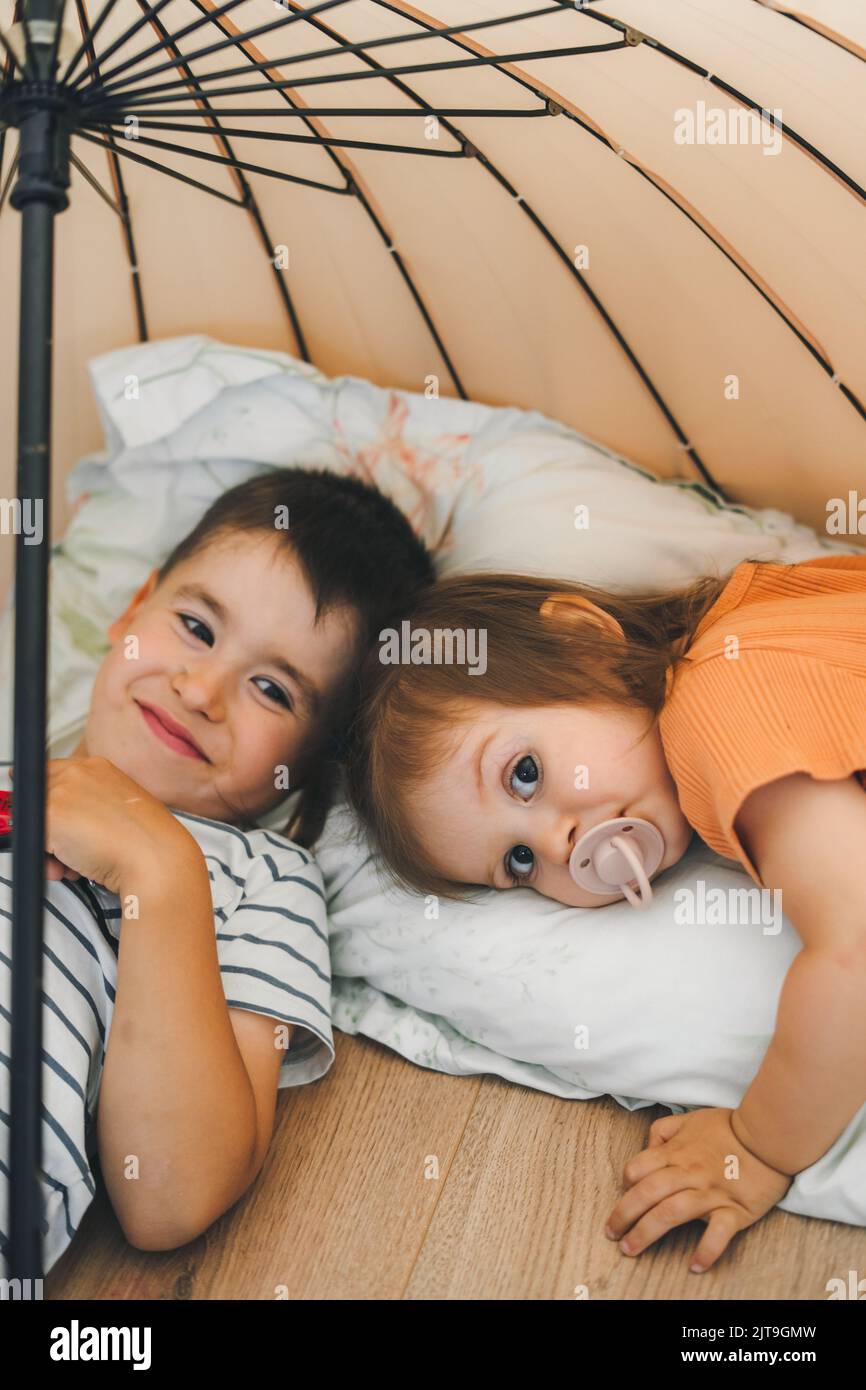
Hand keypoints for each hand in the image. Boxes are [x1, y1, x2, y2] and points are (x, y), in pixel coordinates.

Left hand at [10, 756, 192, 895]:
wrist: (154, 859)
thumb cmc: (146, 843)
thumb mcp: (123, 811)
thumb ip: (93, 806)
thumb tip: (75, 819)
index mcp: (100, 768)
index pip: (56, 774)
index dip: (55, 802)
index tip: (57, 817)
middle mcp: (81, 772)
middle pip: (42, 797)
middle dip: (51, 827)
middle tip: (72, 847)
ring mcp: (65, 790)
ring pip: (37, 820)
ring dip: (50, 846)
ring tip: (77, 860)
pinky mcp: (52, 813)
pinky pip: (34, 839)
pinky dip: (49, 858)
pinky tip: (76, 862)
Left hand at [605, 1106, 792, 1271]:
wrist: (770, 1135)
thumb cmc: (729, 1127)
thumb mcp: (690, 1119)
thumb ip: (664, 1130)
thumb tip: (648, 1148)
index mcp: (677, 1153)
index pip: (638, 1168)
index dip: (625, 1184)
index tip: (623, 1197)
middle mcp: (689, 1173)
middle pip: (647, 1193)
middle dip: (624, 1215)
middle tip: (611, 1235)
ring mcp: (711, 1192)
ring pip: (671, 1212)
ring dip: (646, 1233)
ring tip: (631, 1250)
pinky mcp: (735, 1209)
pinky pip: (718, 1233)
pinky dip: (706, 1250)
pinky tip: (694, 1265)